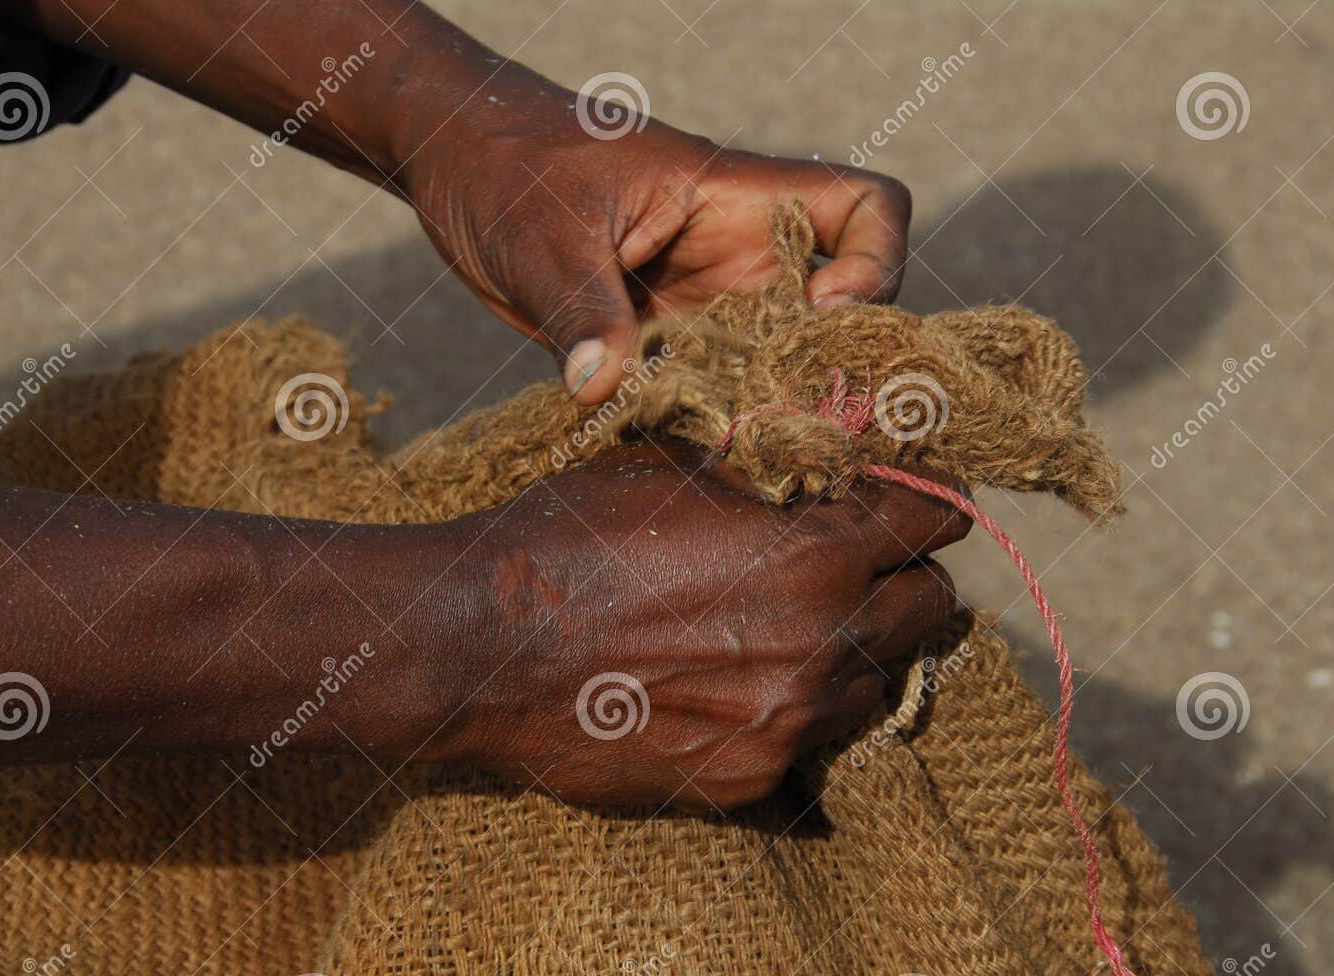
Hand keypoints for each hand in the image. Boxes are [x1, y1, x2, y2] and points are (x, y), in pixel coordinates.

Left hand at [401, 89, 911, 402]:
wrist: (456, 166)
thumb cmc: (508, 162)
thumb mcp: (543, 232)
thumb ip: (580, 307)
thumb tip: (602, 387)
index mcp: (738, 201)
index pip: (866, 208)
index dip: (876, 261)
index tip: (823, 311)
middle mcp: (740, 259)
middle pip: (834, 317)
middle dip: (823, 375)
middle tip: (783, 424)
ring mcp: (707, 307)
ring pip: (774, 370)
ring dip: (763, 416)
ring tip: (730, 452)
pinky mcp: (665, 348)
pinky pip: (707, 397)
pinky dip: (701, 431)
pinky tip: (677, 456)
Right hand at [412, 441, 966, 809]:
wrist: (479, 650)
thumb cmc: (569, 541)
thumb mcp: (676, 472)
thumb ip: (768, 471)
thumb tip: (816, 459)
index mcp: (816, 560)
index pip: (934, 518)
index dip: (929, 493)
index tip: (913, 491)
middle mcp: (823, 651)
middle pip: (929, 606)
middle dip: (907, 572)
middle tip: (867, 557)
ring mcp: (790, 729)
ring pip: (879, 681)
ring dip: (862, 645)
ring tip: (808, 623)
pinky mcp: (749, 786)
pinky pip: (816, 748)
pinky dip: (803, 712)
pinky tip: (757, 685)